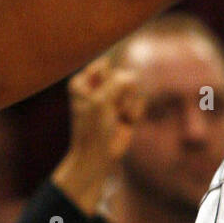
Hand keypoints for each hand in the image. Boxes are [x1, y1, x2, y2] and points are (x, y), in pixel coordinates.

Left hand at [53, 56, 142, 212]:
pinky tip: (125, 123)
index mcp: (83, 81)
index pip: (104, 66)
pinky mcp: (127, 108)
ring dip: (127, 104)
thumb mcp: (100, 101)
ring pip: (133, 87)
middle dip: (119, 94)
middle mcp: (98, 86)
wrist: (99, 157)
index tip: (97, 100)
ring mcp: (114, 97)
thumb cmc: (92, 129)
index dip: (107, 82)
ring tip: (116, 117)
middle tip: (109, 111)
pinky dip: (134, 113)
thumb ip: (119, 81)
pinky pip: (140, 100)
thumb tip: (135, 76)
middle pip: (122, 74)